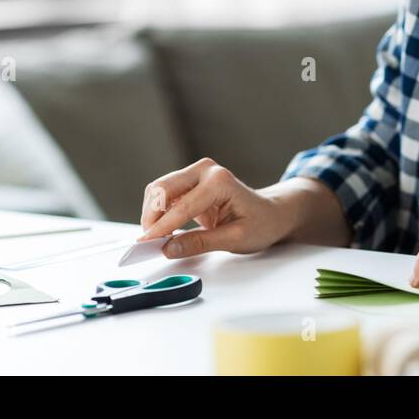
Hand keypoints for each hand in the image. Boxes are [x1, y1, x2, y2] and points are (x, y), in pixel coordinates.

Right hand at [138, 158, 287, 258]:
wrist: (271, 213)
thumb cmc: (261, 223)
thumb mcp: (236, 238)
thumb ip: (201, 243)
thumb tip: (169, 248)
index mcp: (220, 181)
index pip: (182, 206)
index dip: (162, 227)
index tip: (147, 244)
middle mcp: (206, 170)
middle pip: (163, 189)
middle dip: (151, 216)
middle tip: (148, 243)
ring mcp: (197, 173)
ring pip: (159, 189)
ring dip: (151, 213)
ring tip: (156, 238)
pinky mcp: (190, 182)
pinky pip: (164, 193)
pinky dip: (157, 210)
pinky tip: (162, 228)